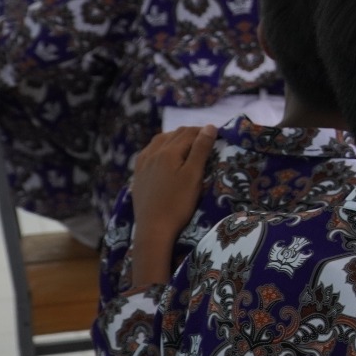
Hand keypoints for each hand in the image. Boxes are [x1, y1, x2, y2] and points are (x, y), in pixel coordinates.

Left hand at [129, 125, 216, 286]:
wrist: (154, 229)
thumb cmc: (178, 203)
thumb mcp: (194, 175)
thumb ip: (201, 149)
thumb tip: (210, 126)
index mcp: (168, 151)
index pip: (189, 133)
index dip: (204, 131)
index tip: (217, 135)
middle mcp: (152, 153)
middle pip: (174, 134)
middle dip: (191, 133)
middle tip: (206, 140)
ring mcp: (142, 164)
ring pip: (160, 141)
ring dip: (175, 138)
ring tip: (188, 145)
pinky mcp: (138, 175)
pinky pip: (149, 152)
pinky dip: (161, 148)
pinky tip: (165, 155)